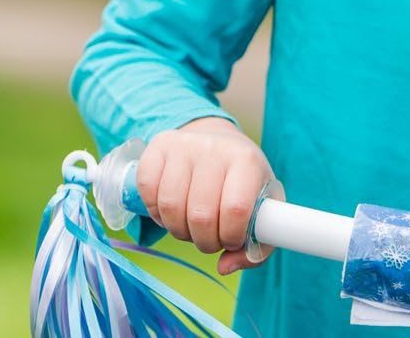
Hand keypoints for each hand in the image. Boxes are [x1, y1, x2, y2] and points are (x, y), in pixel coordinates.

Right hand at [136, 116, 283, 275]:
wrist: (219, 141)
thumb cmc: (241, 182)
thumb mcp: (261, 207)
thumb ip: (256, 245)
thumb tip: (224, 267)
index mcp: (247, 161)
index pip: (236, 210)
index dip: (230, 236)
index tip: (231, 240)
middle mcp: (216, 148)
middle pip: (200, 215)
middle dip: (204, 241)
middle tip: (209, 237)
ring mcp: (185, 144)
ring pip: (170, 206)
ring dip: (178, 230)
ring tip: (190, 225)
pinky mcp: (159, 145)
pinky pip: (148, 190)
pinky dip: (155, 212)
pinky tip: (170, 209)